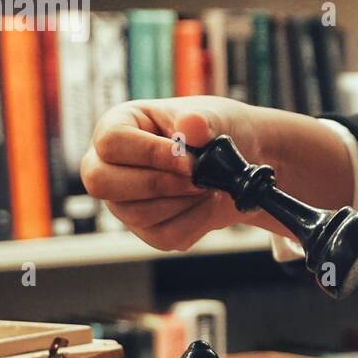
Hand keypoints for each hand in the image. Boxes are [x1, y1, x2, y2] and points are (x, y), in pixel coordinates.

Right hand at [80, 97, 354, 251]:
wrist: (251, 163)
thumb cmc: (230, 131)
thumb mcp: (223, 118)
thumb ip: (205, 123)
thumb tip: (194, 127)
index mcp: (122, 124)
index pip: (109, 142)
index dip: (147, 155)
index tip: (188, 160)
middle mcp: (114, 162)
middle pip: (106, 186)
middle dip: (162, 186)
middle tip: (202, 179)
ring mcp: (127, 201)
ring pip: (138, 217)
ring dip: (187, 205)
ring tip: (211, 186)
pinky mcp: (149, 229)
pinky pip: (164, 239)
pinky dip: (195, 226)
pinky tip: (209, 207)